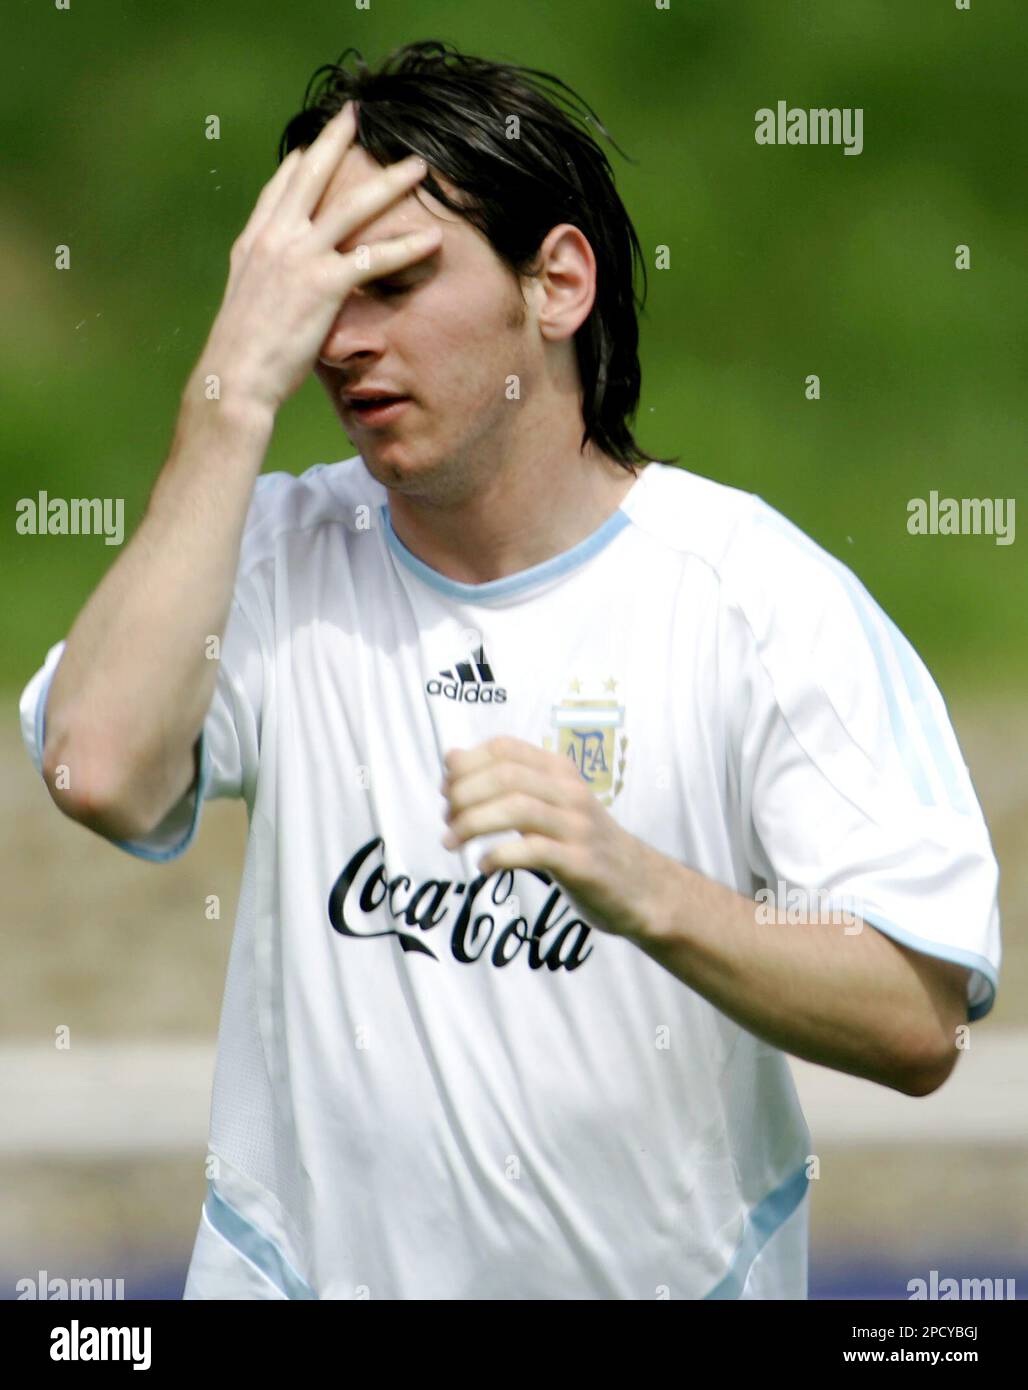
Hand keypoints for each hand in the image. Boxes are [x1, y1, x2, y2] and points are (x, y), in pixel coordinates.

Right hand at [197, 100, 441, 412]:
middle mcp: (275, 240)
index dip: (298, 164)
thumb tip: (276, 284)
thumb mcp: (247, 306)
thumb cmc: (242, 356)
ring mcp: (299, 258)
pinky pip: (374, 259)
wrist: (235, 378)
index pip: (279, 190)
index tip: (312, 144)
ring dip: (389, 182)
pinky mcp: (323, 285)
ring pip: (351, 207)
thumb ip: (264, 283)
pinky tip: (433, 238)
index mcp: (254, 244)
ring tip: (417, 165)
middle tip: (358, 114)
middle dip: (336, 140)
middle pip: (312, 176)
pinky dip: (406, 247)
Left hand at [440, 735, 665, 939]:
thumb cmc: (580, 843)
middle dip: (464, 795)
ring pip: (516, 808)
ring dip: (473, 824)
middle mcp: (570, 791)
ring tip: (452, 843)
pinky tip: (483, 867)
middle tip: (446, 821)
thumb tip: (450, 758)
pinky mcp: (581, 862)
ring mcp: (578, 826)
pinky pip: (532, 851)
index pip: (504, 748)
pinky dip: (498, 856)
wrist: (639, 885)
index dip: (466, 765)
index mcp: (559, 770)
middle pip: (505, 776)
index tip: (446, 790)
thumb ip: (504, 782)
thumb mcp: (546, 804)